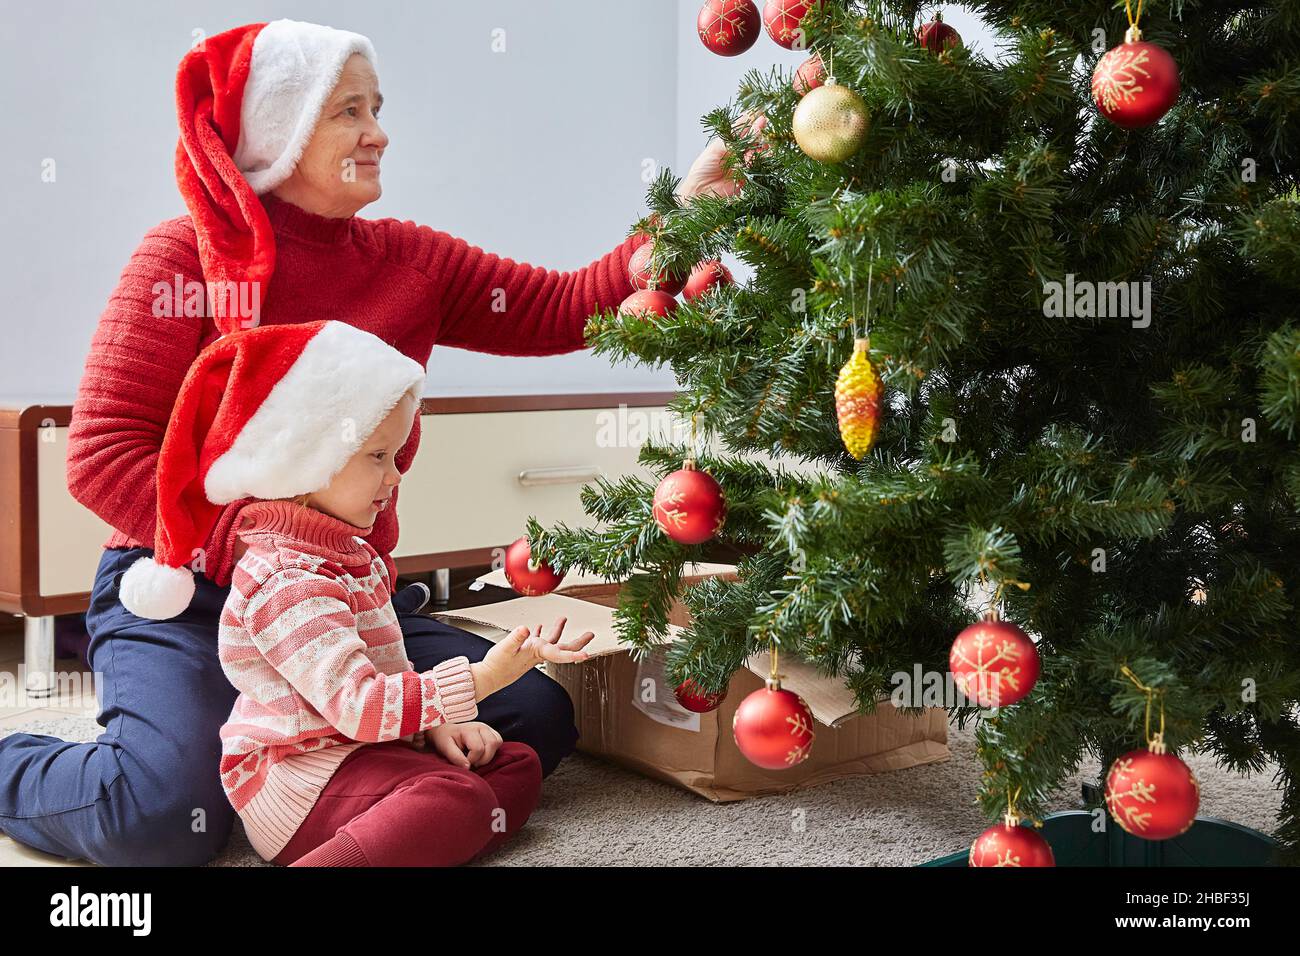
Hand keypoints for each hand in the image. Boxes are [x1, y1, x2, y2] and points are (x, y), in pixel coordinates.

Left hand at [422, 721, 502, 768]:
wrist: (445, 731)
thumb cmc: (444, 739)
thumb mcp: (445, 748)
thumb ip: (455, 757)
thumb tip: (468, 767)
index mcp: (469, 729)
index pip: (478, 748)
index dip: (472, 760)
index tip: (463, 763)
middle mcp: (481, 726)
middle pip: (492, 744)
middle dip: (483, 759)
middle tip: (472, 763)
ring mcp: (487, 728)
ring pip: (497, 742)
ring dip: (489, 755)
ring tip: (477, 758)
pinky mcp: (491, 732)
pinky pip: (499, 741)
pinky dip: (493, 750)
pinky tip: (482, 754)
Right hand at [471, 615, 594, 699]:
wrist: (488, 677)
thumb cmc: (497, 666)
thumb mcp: (505, 649)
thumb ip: (516, 638)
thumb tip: (525, 629)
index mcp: (537, 653)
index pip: (560, 653)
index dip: (575, 654)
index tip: (587, 654)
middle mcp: (538, 654)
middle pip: (563, 648)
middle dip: (578, 642)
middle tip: (590, 635)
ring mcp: (533, 653)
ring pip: (551, 642)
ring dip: (559, 630)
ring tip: (563, 618)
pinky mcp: (525, 651)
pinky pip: (538, 641)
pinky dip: (541, 633)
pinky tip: (539, 627)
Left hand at [675, 110, 768, 203]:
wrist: (698, 191)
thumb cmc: (701, 170)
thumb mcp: (714, 149)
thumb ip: (730, 140)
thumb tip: (744, 124)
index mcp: (727, 144)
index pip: (741, 130)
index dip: (749, 122)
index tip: (758, 113)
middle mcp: (735, 154)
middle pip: (751, 141)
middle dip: (757, 132)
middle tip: (762, 124)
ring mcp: (741, 165)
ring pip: (756, 153)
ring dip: (758, 148)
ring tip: (755, 147)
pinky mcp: (745, 178)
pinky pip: (756, 168)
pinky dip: (758, 162)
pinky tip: (754, 159)